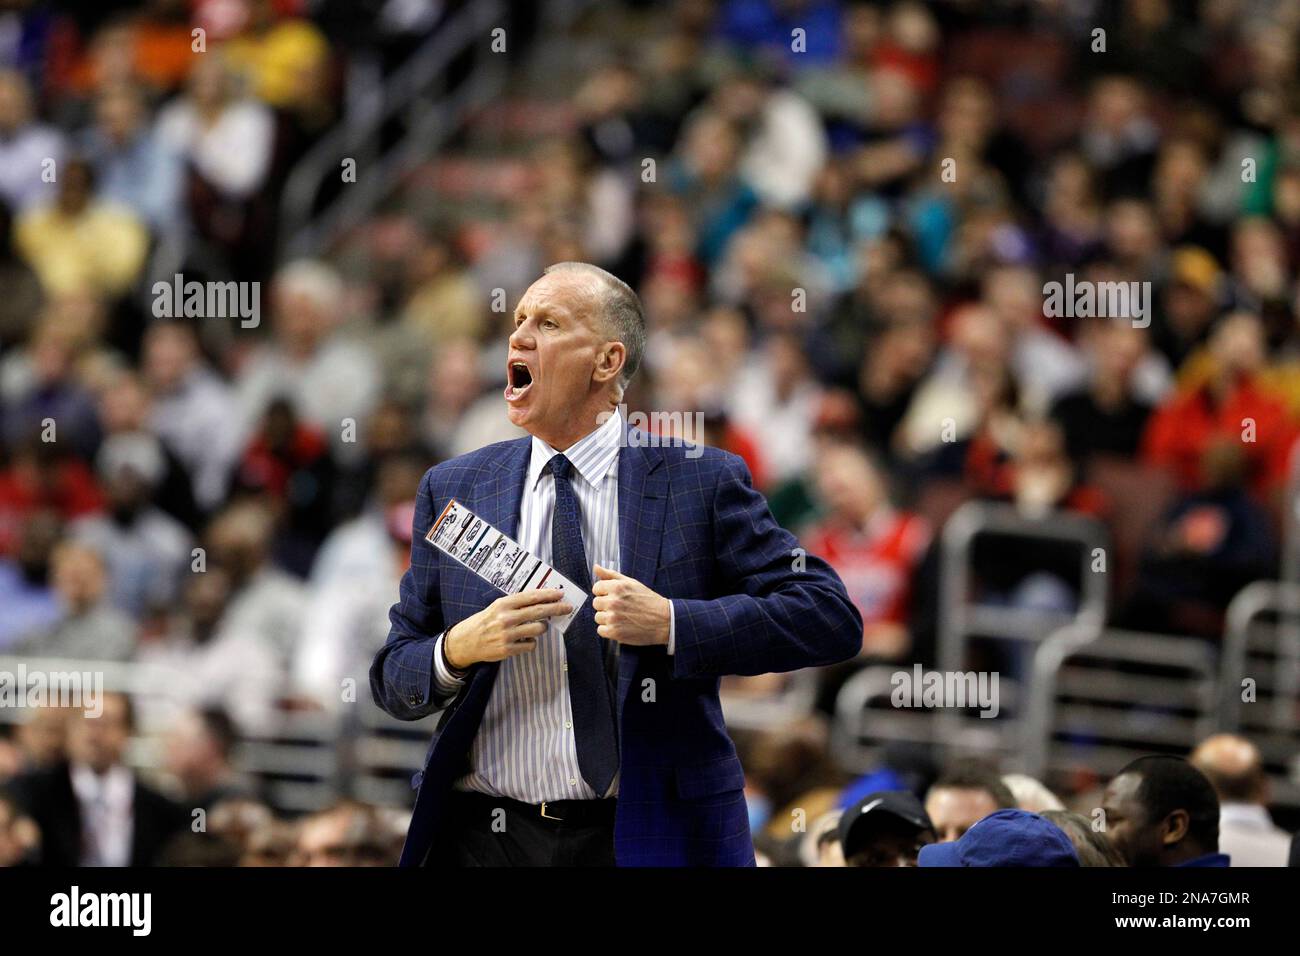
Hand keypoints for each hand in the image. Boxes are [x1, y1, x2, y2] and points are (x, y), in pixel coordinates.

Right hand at [445, 589, 572, 667]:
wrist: (465, 641)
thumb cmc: (485, 621)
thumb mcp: (497, 607)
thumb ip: (517, 604)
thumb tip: (542, 599)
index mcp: (503, 604)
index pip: (531, 597)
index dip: (548, 595)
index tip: (560, 594)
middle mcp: (506, 618)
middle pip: (539, 612)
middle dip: (556, 608)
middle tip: (567, 608)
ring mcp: (507, 635)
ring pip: (539, 629)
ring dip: (543, 627)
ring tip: (538, 626)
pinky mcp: (507, 650)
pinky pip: (531, 644)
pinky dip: (531, 642)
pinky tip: (524, 639)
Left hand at [591, 565, 670, 646]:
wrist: (664, 620)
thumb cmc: (648, 601)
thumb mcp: (631, 583)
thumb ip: (611, 575)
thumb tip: (596, 567)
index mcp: (617, 587)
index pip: (596, 588)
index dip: (604, 593)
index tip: (614, 597)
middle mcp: (613, 602)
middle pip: (596, 603)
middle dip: (605, 606)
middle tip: (620, 608)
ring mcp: (613, 618)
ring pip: (598, 617)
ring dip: (607, 618)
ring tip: (622, 617)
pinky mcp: (615, 632)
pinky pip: (601, 630)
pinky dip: (609, 630)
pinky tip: (620, 626)